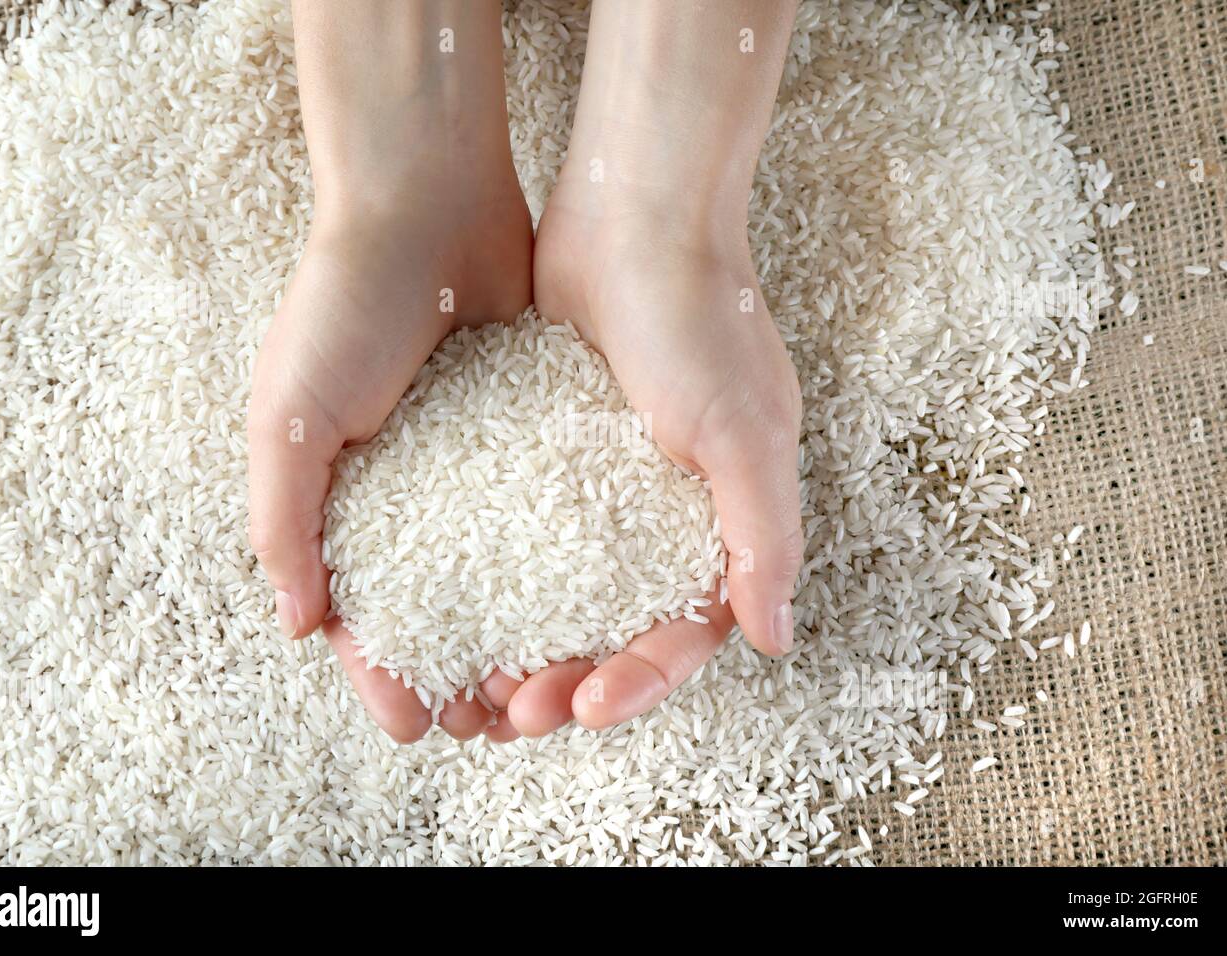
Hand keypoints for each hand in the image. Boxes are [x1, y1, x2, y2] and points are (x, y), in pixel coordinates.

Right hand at [247, 165, 533, 744]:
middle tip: (501, 719)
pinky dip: (566, 563)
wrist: (425, 204)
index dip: (386, 675)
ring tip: (555, 680)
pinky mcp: (530, 434)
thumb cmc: (339, 307)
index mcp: (340, 502)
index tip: (420, 723)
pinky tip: (596, 605)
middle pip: (442, 610)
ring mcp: (474, 468)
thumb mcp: (287, 417)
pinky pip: (552, 513)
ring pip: (505, 576)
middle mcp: (410, 495)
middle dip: (465, 670)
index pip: (363, 615)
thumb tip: (300, 627)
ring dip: (524, 634)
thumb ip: (284, 521)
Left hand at [516, 182, 803, 735]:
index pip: (684, 631)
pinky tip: (452, 604)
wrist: (633, 214)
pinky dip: (495, 576)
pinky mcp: (548, 453)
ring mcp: (604, 487)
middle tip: (509, 713)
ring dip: (523, 642)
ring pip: (563, 593)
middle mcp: (664, 514)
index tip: (584, 708)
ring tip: (471, 680)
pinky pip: (522, 534)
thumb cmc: (703, 317)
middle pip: (616, 628)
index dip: (640, 679)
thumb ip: (762, 537)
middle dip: (567, 677)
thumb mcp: (745, 433)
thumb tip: (774, 640)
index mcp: (720, 520)